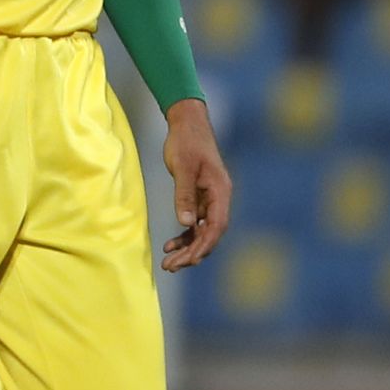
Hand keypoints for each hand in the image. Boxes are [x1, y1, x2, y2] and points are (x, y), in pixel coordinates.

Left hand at [160, 98, 231, 272]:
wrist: (186, 123)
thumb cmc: (186, 142)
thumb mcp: (183, 167)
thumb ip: (184, 194)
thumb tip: (187, 223)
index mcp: (221, 191)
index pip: (217, 226)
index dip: (204, 245)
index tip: (189, 259)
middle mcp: (219, 199)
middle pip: (210, 234)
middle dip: (192, 253)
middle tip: (171, 267)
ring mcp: (210, 200)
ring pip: (202, 232)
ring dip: (187, 248)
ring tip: (169, 263)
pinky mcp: (199, 198)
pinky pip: (195, 224)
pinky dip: (184, 236)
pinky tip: (170, 245)